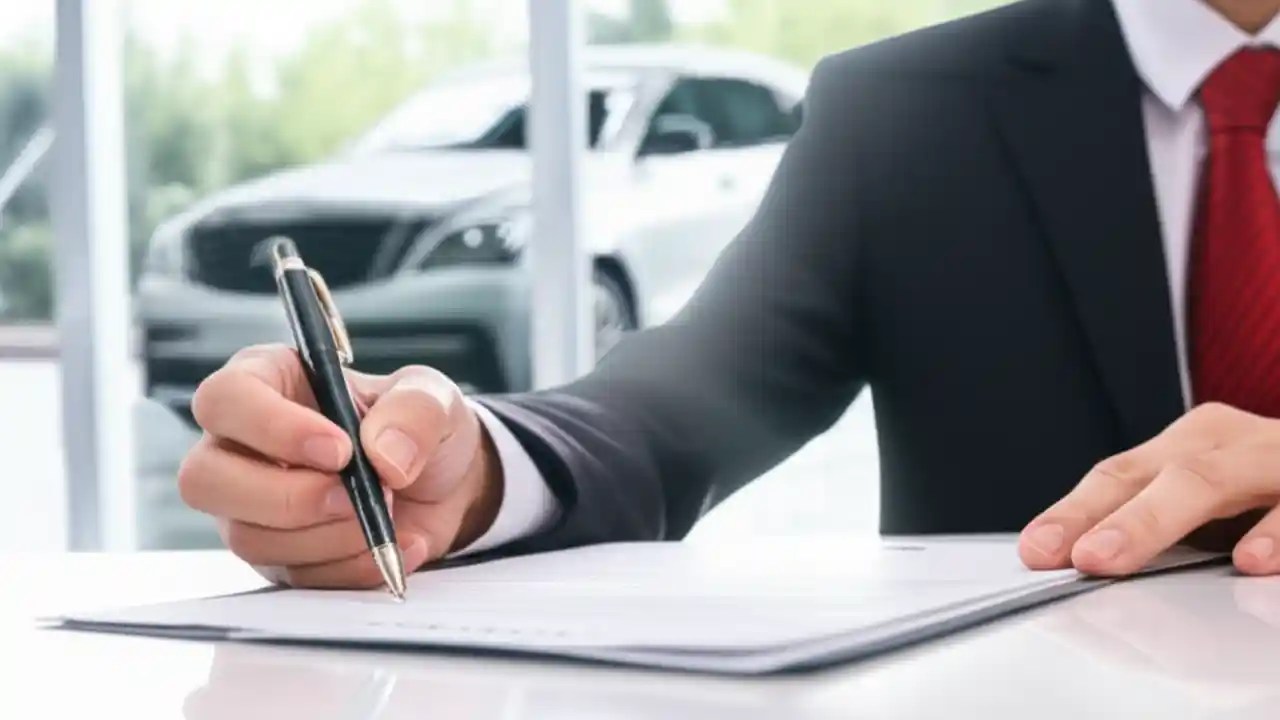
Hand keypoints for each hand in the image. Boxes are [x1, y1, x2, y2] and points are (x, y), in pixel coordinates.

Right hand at [178, 344, 502, 588]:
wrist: (447, 487)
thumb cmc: (420, 428)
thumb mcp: (434, 399)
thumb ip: (416, 411)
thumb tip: (384, 455)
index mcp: (268, 382)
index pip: (225, 399)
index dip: (272, 427)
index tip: (339, 450)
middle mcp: (242, 446)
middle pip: (205, 479)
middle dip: (288, 497)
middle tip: (354, 497)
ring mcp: (250, 507)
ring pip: (248, 537)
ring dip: (329, 536)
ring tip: (388, 515)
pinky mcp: (276, 556)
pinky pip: (291, 576)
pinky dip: (351, 567)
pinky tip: (395, 543)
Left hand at [1019, 402, 1279, 576]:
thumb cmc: (1272, 487)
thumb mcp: (1211, 498)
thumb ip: (1158, 522)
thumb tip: (1076, 557)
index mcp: (1198, 443)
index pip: (1122, 474)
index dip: (1075, 511)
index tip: (1037, 551)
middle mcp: (1241, 443)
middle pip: (1170, 473)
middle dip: (1118, 517)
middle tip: (1077, 558)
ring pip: (1223, 479)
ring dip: (1167, 518)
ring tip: (1117, 555)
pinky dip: (1279, 533)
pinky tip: (1252, 562)